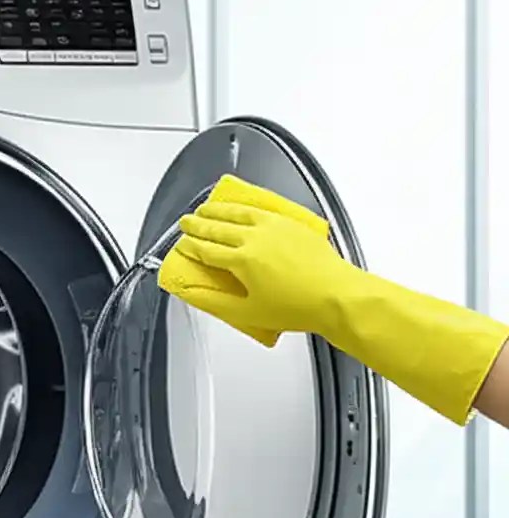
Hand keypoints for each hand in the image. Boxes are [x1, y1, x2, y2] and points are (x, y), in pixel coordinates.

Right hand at [168, 200, 360, 336]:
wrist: (336, 295)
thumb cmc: (297, 307)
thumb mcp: (248, 312)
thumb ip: (214, 302)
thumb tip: (191, 293)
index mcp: (242, 260)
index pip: (206, 249)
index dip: (190, 246)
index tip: (182, 245)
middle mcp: (254, 238)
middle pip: (217, 227)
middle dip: (197, 224)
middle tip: (186, 222)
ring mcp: (273, 226)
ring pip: (237, 212)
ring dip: (217, 209)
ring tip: (205, 208)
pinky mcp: (289, 222)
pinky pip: (260, 208)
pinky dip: (244, 204)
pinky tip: (239, 205)